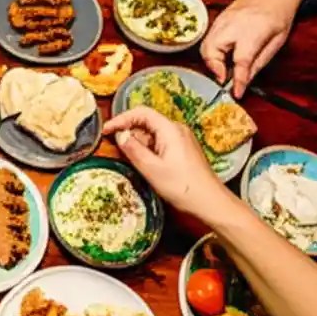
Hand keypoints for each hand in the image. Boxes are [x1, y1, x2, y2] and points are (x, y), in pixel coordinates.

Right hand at [102, 107, 231, 217]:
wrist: (210, 202)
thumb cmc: (182, 187)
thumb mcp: (152, 169)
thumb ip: (133, 150)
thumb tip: (120, 135)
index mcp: (170, 129)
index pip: (141, 113)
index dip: (121, 119)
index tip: (106, 130)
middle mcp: (176, 129)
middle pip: (146, 122)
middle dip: (128, 132)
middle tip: (113, 146)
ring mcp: (181, 139)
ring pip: (152, 134)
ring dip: (138, 143)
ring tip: (127, 158)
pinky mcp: (182, 150)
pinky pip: (160, 143)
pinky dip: (147, 149)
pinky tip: (143, 163)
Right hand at [200, 0, 306, 96]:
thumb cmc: (278, 15)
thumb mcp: (278, 41)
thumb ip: (260, 62)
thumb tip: (245, 81)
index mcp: (254, 30)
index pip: (242, 60)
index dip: (237, 79)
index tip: (236, 93)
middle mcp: (234, 24)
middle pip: (213, 50)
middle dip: (215, 68)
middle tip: (224, 79)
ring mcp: (223, 20)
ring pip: (205, 46)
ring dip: (211, 62)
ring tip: (223, 69)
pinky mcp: (217, 20)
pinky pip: (207, 40)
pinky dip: (211, 52)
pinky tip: (222, 57)